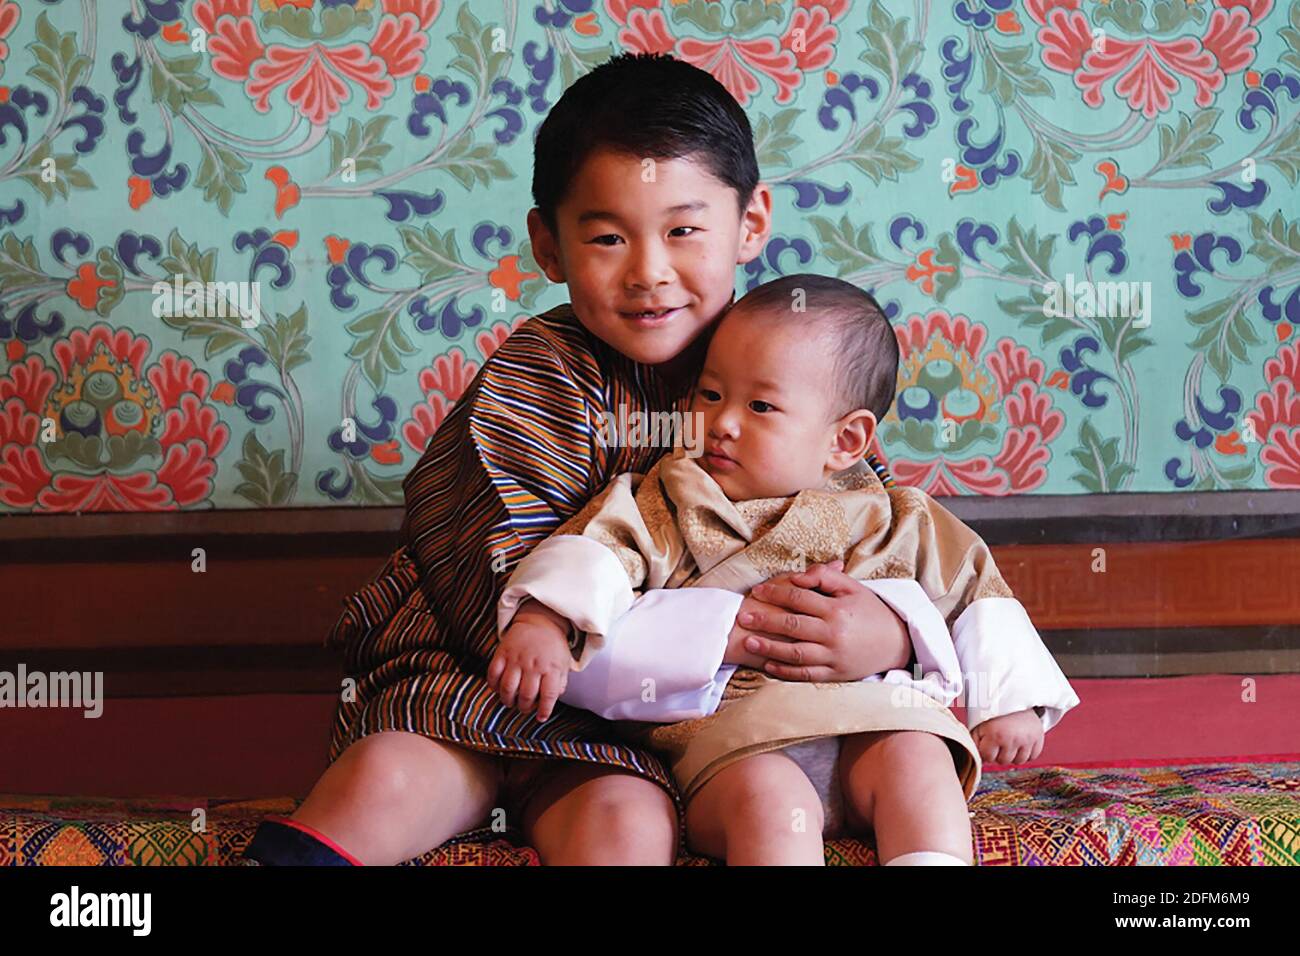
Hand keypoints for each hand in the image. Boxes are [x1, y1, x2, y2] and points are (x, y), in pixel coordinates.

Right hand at [486, 599, 571, 721]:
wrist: (540, 620)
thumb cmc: (553, 646)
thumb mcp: (563, 663)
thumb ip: (560, 683)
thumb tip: (551, 701)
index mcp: (551, 668)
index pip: (548, 695)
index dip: (544, 710)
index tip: (541, 718)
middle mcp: (534, 664)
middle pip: (526, 695)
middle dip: (524, 708)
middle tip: (524, 708)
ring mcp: (516, 658)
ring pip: (507, 688)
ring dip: (508, 701)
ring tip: (511, 702)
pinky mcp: (502, 653)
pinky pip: (493, 674)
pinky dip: (493, 686)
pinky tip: (498, 689)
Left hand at [731, 560, 911, 680]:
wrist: (898, 643)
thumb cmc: (871, 611)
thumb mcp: (853, 588)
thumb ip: (825, 577)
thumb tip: (797, 576)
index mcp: (837, 610)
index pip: (798, 598)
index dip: (775, 593)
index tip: (756, 591)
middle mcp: (834, 634)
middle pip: (792, 625)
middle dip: (764, 620)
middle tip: (743, 616)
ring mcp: (833, 656)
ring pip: (795, 653)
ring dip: (769, 648)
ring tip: (749, 642)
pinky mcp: (834, 675)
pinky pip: (806, 675)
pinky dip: (786, 672)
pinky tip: (769, 665)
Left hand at [971, 708, 1043, 763]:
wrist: (1017, 696)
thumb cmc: (996, 711)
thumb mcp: (980, 723)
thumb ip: (975, 741)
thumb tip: (978, 759)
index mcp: (995, 733)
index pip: (988, 757)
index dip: (986, 751)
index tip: (987, 743)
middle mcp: (1012, 738)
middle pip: (1003, 761)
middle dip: (999, 754)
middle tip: (999, 741)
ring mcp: (1027, 739)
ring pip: (1018, 761)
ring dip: (1013, 755)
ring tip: (1009, 742)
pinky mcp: (1038, 738)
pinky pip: (1032, 757)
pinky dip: (1026, 753)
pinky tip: (1020, 744)